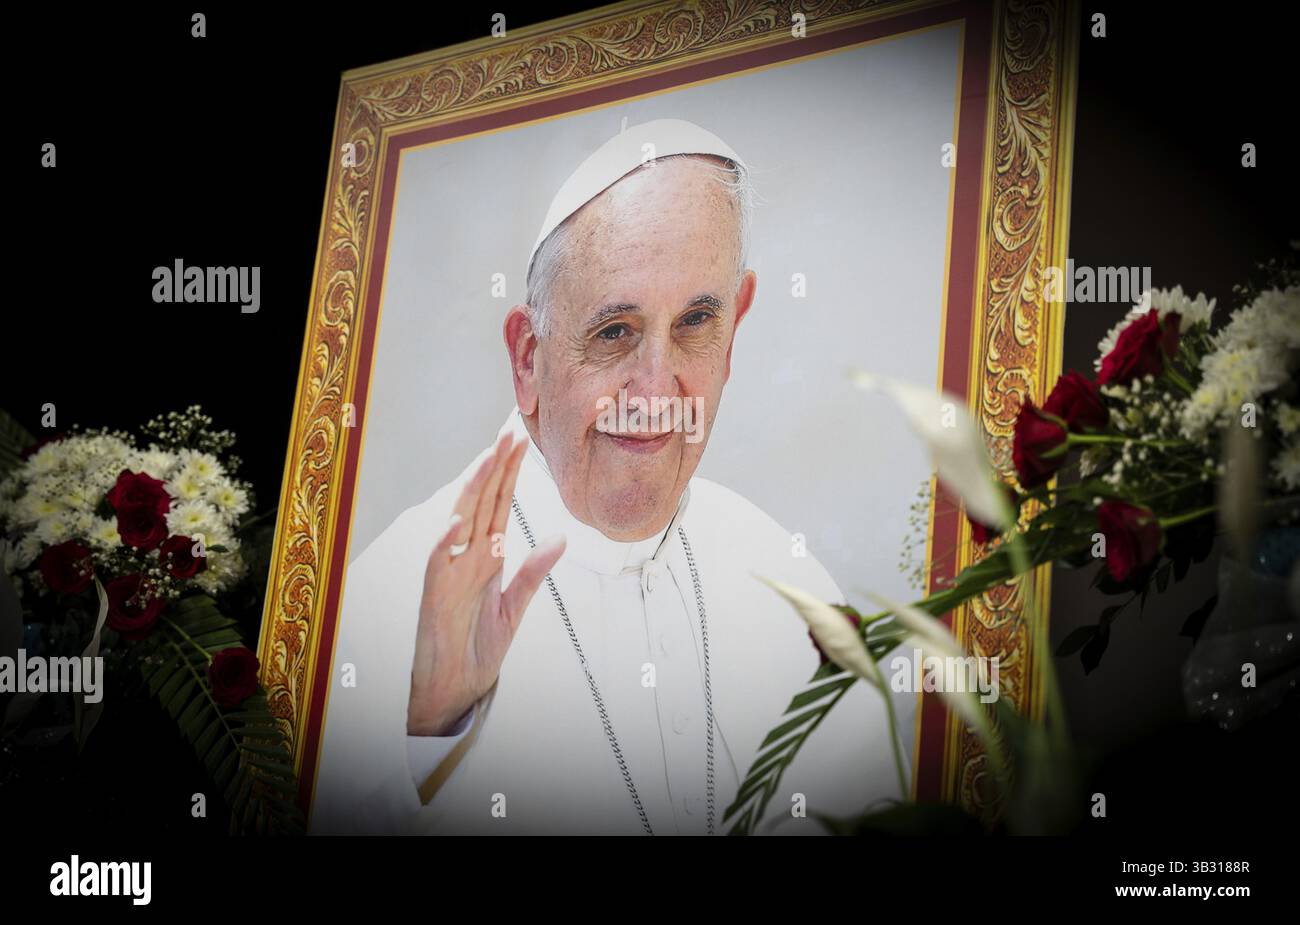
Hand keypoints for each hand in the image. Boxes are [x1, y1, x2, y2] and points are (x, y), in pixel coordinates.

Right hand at [407, 433, 565, 735]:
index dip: (510, 473)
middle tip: (509, 433)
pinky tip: (458, 520)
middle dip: (496, 468)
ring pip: (461, 521)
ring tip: (488, 460)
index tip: (522, 441)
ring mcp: (449, 572)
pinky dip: (447, 541)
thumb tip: (561, 538)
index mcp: (485, 555)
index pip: (499, 505)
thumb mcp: (515, 605)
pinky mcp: (436, 595)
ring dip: (474, 490)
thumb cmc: (477, 643)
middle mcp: (465, 556)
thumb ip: (534, 571)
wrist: (455, 685)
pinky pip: (440, 563)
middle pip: (482, 503)